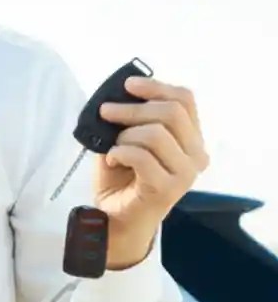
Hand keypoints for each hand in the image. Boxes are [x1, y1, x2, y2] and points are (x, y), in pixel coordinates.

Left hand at [94, 76, 209, 268]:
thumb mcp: (127, 138)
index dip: (156, 87)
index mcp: (191, 140)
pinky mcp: (166, 189)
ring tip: (113, 146)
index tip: (128, 84)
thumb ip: (131, 118)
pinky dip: (120, 152)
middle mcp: (195, 156)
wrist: (115, 217)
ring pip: (156, 133)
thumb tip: (119, 93)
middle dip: (132, 108)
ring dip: (125, 134)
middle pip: (171, 113)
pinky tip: (114, 159)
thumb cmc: (122, 176)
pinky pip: (141, 156)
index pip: (185, 101)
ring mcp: (184, 174)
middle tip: (106, 111)